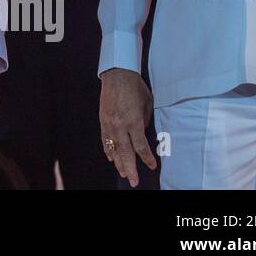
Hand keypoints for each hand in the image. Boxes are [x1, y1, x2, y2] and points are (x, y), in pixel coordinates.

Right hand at [98, 67, 157, 185]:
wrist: (117, 74)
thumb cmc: (134, 87)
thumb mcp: (147, 104)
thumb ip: (144, 121)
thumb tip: (142, 133)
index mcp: (133, 121)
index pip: (140, 146)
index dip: (146, 158)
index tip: (152, 166)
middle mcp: (120, 125)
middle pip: (125, 152)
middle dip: (130, 168)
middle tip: (133, 180)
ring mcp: (109, 123)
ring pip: (113, 148)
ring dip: (118, 162)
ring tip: (123, 173)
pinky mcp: (103, 120)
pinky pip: (105, 139)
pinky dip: (108, 149)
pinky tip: (111, 157)